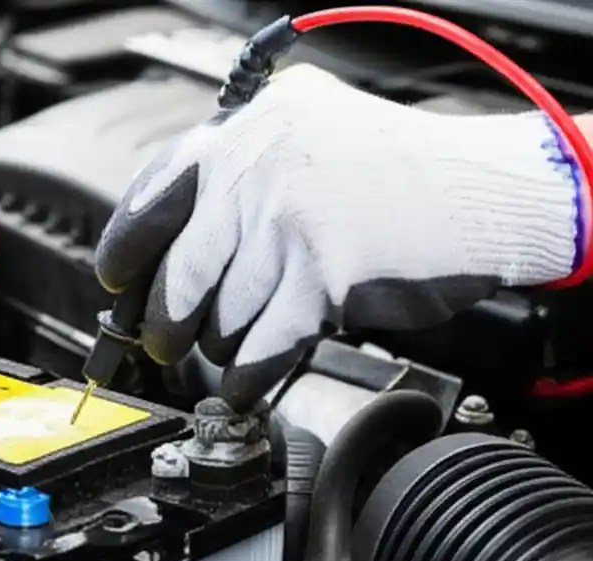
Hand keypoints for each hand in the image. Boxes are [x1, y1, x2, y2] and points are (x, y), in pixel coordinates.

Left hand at [96, 65, 580, 409]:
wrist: (487, 190)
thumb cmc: (400, 170)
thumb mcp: (304, 132)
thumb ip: (237, 174)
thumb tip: (169, 244)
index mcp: (242, 133)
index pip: (150, 199)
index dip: (123, 251)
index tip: (116, 280)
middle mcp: (254, 172)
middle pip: (175, 273)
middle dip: (161, 324)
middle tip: (160, 343)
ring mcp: (285, 223)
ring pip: (217, 316)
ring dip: (217, 348)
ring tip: (227, 352)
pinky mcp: (321, 274)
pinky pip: (259, 345)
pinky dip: (246, 376)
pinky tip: (243, 385)